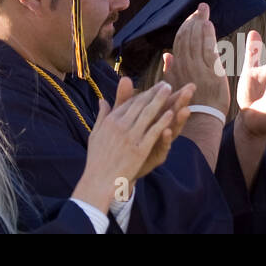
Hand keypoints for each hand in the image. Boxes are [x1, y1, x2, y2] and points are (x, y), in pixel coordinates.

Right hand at [72, 78, 190, 213]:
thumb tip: (102, 100)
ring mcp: (130, 137)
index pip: (129, 103)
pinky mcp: (139, 149)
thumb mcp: (95, 133)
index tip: (153, 88)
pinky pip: (152, 132)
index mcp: (110, 121)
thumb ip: (102, 115)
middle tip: (165, 84)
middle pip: (140, 105)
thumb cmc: (97, 158)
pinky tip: (170, 114)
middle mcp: (120, 125)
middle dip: (153, 93)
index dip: (143, 94)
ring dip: (160, 100)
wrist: (99, 180)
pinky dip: (162, 122)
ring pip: (148, 114)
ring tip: (170, 90)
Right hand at [162, 3, 227, 114]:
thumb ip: (170, 70)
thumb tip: (167, 55)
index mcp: (176, 67)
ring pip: (196, 40)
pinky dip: (207, 35)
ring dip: (200, 23)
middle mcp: (185, 65)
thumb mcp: (172, 87)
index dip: (186, 26)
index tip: (192, 15)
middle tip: (201, 8)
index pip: (179, 40)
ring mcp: (198, 68)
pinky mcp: (211, 72)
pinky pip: (208, 49)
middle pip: (188, 36)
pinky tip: (209, 24)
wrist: (200, 121)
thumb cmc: (187, 106)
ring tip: (204, 11)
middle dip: (194, 20)